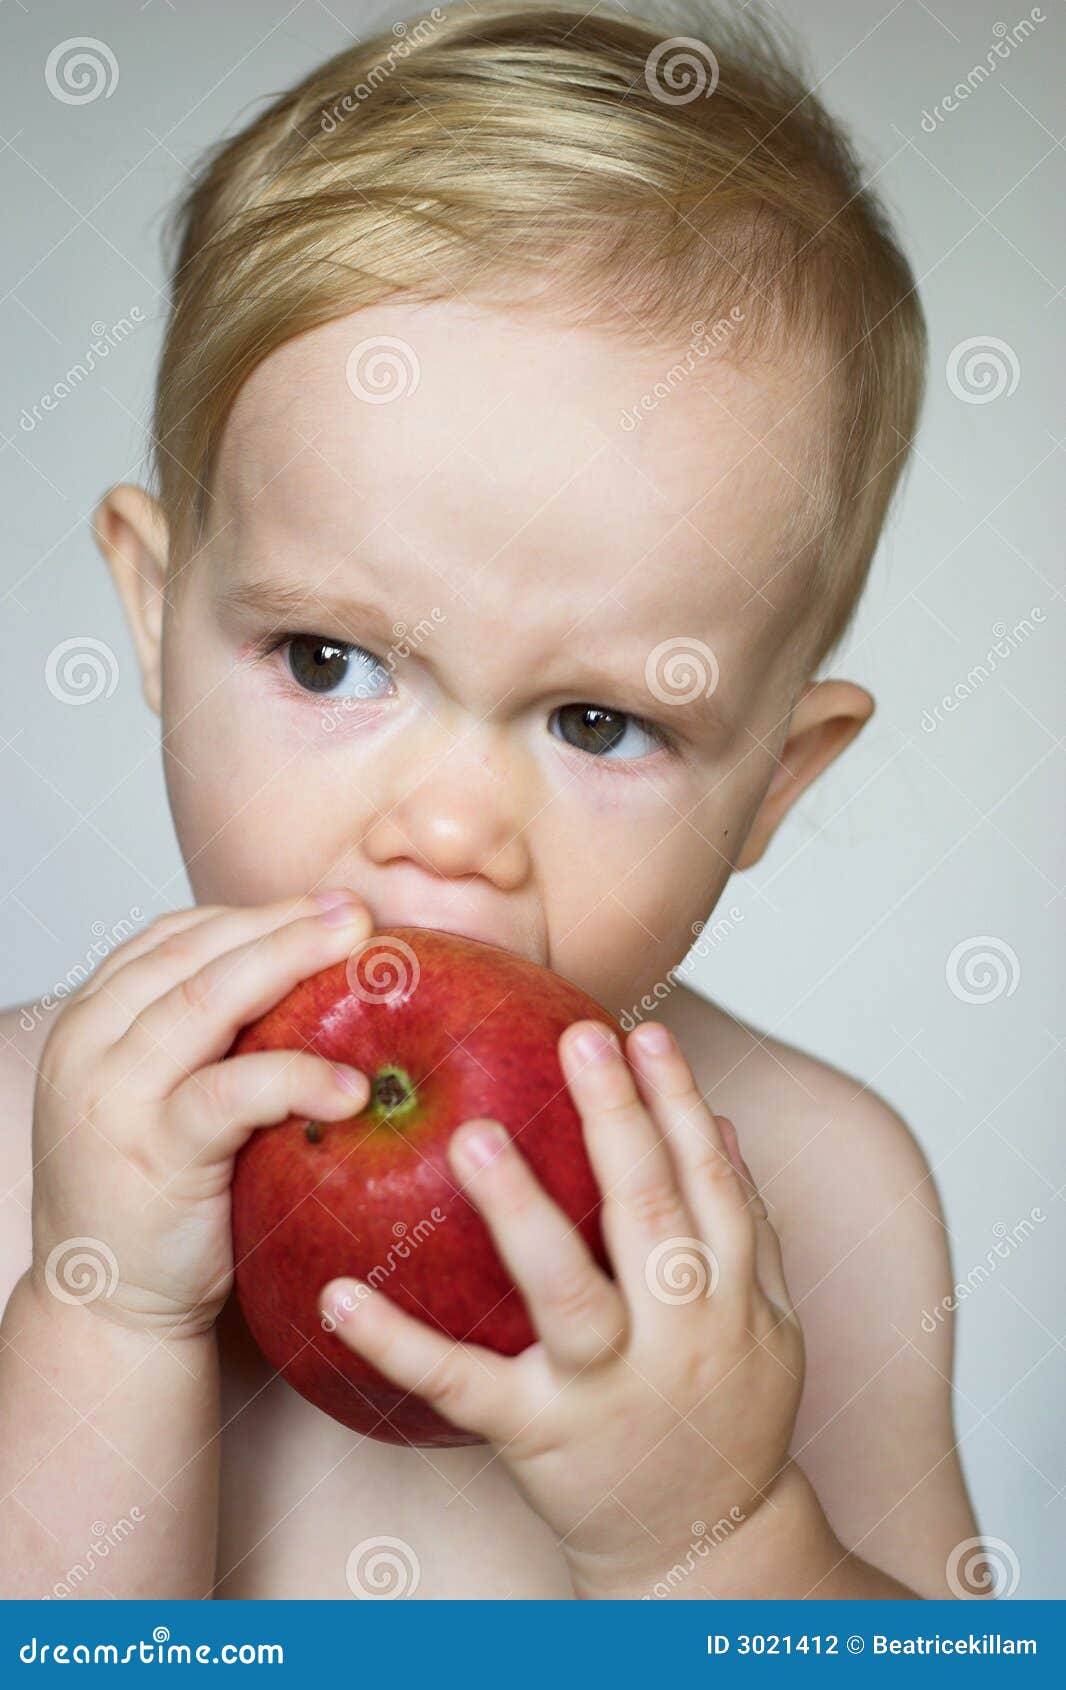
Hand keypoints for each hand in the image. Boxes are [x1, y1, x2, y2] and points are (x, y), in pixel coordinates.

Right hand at [31, 890, 372, 1339]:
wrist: (105, 1304)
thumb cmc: (154, 1194)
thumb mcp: (161, 1094)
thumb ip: (205, 1037)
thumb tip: (307, 975)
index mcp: (91, 1020)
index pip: (173, 938)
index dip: (253, 914)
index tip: (324, 905)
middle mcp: (90, 1046)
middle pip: (194, 955)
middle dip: (282, 923)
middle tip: (355, 911)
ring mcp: (115, 1097)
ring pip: (205, 1003)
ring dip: (290, 964)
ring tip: (361, 951)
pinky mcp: (154, 1153)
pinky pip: (231, 1094)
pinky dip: (295, 1077)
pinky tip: (352, 1084)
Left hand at [320, 1018, 803, 1596]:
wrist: (707, 1553)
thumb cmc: (729, 1415)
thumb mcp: (767, 1321)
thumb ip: (743, 1223)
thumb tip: (713, 1116)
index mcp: (731, 1298)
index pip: (708, 1182)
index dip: (677, 1104)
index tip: (642, 1033)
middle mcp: (677, 1337)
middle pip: (649, 1215)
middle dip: (618, 1123)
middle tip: (578, 1039)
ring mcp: (605, 1389)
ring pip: (566, 1292)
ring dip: (522, 1211)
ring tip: (474, 1135)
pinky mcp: (536, 1436)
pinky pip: (460, 1383)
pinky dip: (398, 1341)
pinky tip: (340, 1292)